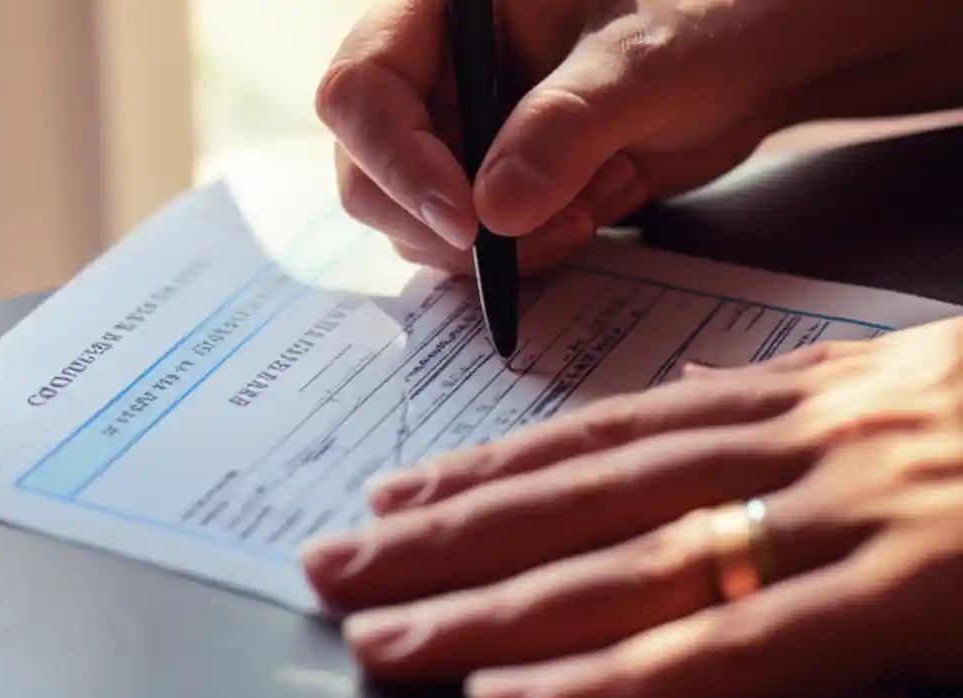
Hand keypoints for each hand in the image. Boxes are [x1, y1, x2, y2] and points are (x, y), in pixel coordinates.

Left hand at [301, 319, 962, 697]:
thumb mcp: (903, 394)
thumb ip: (787, 418)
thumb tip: (686, 421)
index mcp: (802, 401)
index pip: (605, 438)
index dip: (488, 470)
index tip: (395, 496)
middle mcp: (801, 447)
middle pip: (582, 500)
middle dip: (446, 540)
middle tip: (335, 568)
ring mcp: (850, 519)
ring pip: (628, 569)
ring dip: (490, 608)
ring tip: (383, 635)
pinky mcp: (915, 595)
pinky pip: (738, 650)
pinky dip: (618, 681)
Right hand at [319, 0, 962, 274]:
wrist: (755, 54)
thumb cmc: (707, 16)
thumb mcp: (642, 62)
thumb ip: (567, 126)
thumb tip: (489, 215)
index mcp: (445, 10)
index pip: (362, 87)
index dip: (396, 159)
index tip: (466, 220)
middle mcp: (436, 72)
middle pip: (368, 167)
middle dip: (442, 221)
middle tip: (519, 240)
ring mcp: (459, 131)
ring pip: (415, 218)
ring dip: (493, 244)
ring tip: (587, 207)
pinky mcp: (492, 181)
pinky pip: (467, 242)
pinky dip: (520, 253)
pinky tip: (589, 214)